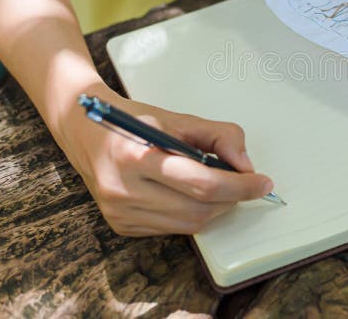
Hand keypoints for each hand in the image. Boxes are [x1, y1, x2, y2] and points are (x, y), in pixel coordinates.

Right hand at [58, 91, 272, 235]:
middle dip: (231, 198)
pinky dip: (190, 214)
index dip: (239, 186)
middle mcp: (124, 188)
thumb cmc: (136, 122)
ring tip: (218, 186)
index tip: (263, 182)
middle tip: (245, 183)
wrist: (85, 131)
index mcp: (137, 155)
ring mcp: (119, 211)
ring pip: (188, 224)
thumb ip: (220, 136)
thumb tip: (246, 165)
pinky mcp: (119, 225)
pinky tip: (187, 195)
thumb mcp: (179, 118)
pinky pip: (171, 229)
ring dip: (214, 208)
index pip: (201, 182)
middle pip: (198, 208)